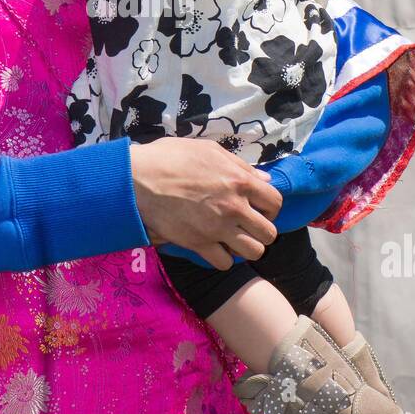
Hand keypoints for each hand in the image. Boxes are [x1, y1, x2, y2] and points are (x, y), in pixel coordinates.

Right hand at [129, 137, 281, 269]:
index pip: (275, 203)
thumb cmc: (171, 158)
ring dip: (245, 248)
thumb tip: (264, 179)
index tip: (258, 209)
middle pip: (269, 233)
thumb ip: (240, 165)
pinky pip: (225, 263)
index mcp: (240, 181)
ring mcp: (218, 228)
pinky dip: (222, 258)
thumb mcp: (209, 150)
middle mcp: (235, 207)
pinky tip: (214, 248)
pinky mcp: (199, 243)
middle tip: (246, 227)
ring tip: (233, 240)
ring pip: (253, 252)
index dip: (270, 208)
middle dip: (260, 231)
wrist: (139, 179)